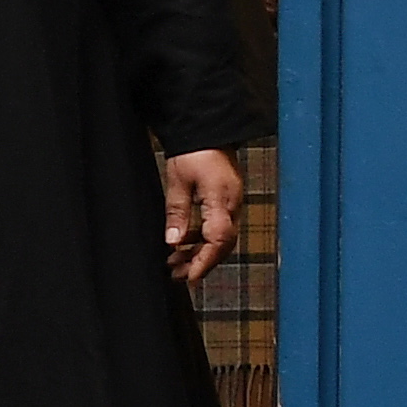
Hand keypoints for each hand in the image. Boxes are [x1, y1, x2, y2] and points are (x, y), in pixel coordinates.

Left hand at [163, 149, 242, 284]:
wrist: (209, 130)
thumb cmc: (195, 150)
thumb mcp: (178, 181)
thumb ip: (177, 212)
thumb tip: (173, 242)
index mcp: (221, 199)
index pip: (218, 240)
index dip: (205, 261)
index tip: (190, 277)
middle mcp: (233, 204)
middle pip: (222, 245)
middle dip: (200, 263)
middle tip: (176, 274)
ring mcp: (233, 203)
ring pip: (221, 239)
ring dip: (199, 253)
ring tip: (175, 263)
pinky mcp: (228, 201)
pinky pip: (219, 227)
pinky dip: (202, 240)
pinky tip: (185, 243)